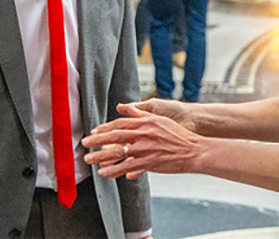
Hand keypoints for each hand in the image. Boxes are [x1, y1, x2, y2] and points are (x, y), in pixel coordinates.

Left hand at [83, 103, 202, 179]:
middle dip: (97, 141)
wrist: (194, 150)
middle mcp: (144, 134)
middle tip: (84, 145)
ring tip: (89, 160)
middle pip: (115, 136)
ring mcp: (146, 148)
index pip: (120, 123)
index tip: (93, 133)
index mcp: (146, 122)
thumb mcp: (160, 119)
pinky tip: (105, 173)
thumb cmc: (178, 135)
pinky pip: (127, 167)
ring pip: (118, 153)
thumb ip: (140, 113)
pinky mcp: (149, 162)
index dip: (105, 128)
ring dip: (101, 157)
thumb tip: (123, 106)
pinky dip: (114, 170)